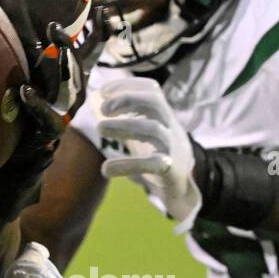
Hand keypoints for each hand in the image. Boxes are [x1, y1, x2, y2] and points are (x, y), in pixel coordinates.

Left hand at [0, 0, 85, 153]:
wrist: (23, 141)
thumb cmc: (29, 93)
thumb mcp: (26, 56)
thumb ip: (21, 25)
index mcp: (73, 71)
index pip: (90, 49)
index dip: (99, 32)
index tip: (103, 12)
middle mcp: (74, 88)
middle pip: (76, 64)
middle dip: (66, 46)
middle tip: (53, 27)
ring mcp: (64, 109)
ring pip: (66, 87)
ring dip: (57, 69)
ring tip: (47, 51)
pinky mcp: (51, 128)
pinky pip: (46, 115)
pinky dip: (36, 103)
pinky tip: (24, 91)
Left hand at [95, 76, 201, 233]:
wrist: (182, 191)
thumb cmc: (158, 158)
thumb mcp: (146, 135)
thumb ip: (128, 121)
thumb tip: (96, 107)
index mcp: (164, 118)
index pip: (152, 90)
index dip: (128, 85)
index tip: (103, 91)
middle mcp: (171, 128)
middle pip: (155, 102)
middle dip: (128, 99)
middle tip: (102, 109)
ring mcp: (173, 148)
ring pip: (153, 129)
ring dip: (124, 125)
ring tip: (100, 128)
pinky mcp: (171, 171)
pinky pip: (151, 164)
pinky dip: (126, 165)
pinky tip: (106, 169)